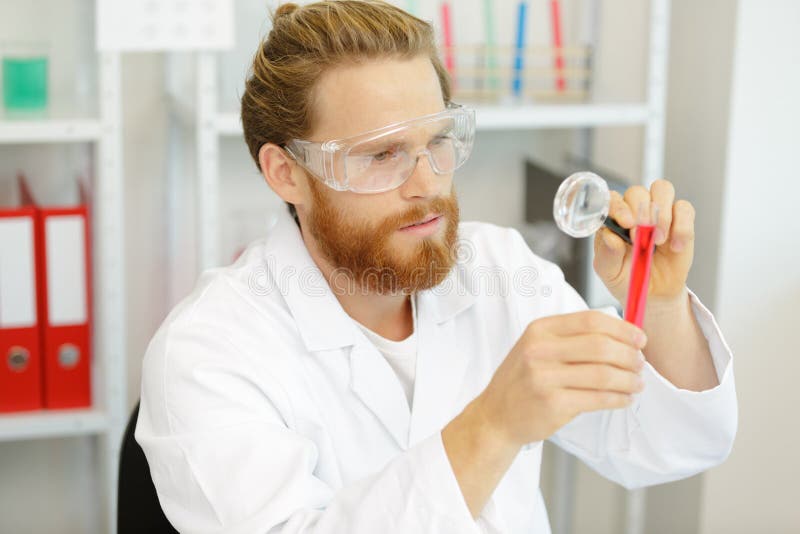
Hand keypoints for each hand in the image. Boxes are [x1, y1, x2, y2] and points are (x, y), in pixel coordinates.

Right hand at [475, 311, 646, 447]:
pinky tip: (624, 399)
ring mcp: (544, 378)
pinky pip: (597, 398)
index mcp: (540, 330)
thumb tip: (620, 335)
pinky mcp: (552, 404)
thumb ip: (571, 338)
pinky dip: (618, 399)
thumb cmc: (522, 380)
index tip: (639, 339)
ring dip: (628, 379)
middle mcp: (539, 350)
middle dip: (629, 355)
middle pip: (600, 345)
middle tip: (640, 363)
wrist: (496, 415)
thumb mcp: (536, 347)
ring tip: (636, 383)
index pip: (590, 321)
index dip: (622, 329)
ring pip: (603, 373)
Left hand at [593, 179, 694, 306]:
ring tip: (658, 240)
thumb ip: (607, 254)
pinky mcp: (680, 219)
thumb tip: (610, 236)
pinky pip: (685, 208)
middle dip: (640, 213)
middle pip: (637, 192)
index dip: (619, 206)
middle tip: (641, 238)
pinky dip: (682, 227)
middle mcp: (634, 210)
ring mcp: (658, 212)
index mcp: (613, 219)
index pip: (612, 199)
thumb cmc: (627, 277)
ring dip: (661, 214)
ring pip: (662, 189)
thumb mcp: (609, 272)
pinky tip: (675, 247)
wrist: (654, 293)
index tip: (626, 223)